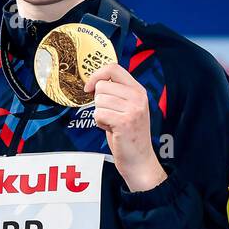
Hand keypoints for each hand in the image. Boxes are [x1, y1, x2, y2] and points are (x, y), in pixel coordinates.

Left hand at [84, 63, 166, 192]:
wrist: (139, 159)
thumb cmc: (128, 135)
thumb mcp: (126, 107)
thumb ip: (116, 93)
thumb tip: (95, 80)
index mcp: (138, 90)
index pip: (113, 68)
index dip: (97, 75)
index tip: (89, 87)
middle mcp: (138, 97)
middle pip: (102, 86)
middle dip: (99, 102)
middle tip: (110, 115)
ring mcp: (133, 109)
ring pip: (99, 101)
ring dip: (100, 114)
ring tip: (112, 123)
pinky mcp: (125, 121)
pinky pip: (98, 114)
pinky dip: (100, 123)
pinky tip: (111, 129)